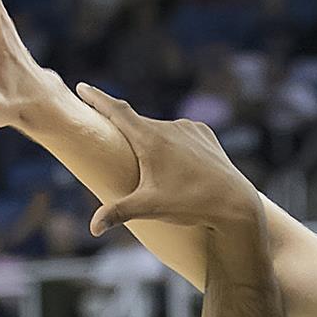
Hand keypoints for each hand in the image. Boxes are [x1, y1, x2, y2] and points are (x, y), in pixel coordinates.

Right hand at [76, 83, 261, 235]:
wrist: (235, 203)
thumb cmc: (190, 204)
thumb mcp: (150, 208)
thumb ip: (118, 212)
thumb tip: (92, 229)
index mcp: (150, 139)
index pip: (116, 111)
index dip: (97, 99)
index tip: (81, 87)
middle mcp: (169, 127)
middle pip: (137, 125)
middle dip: (125, 132)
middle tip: (113, 142)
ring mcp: (189, 128)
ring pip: (161, 131)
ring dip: (152, 142)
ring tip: (154, 167)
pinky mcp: (205, 134)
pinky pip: (181, 135)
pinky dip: (174, 144)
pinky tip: (177, 162)